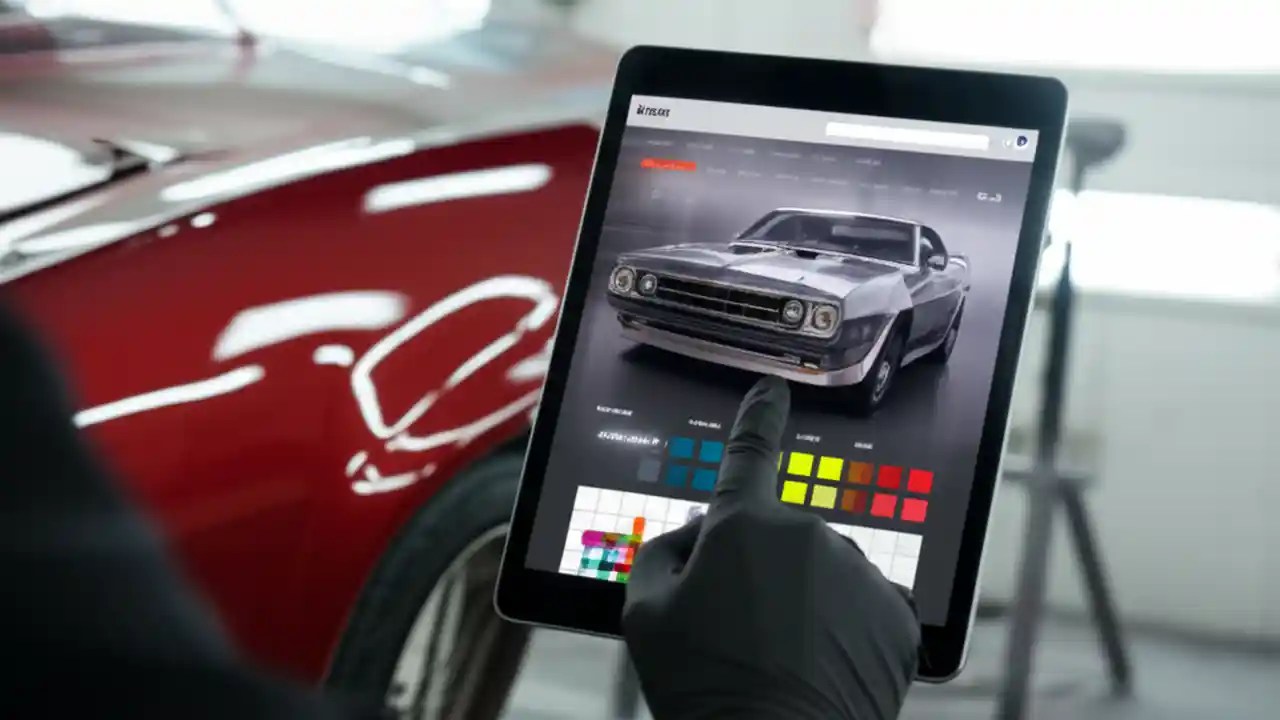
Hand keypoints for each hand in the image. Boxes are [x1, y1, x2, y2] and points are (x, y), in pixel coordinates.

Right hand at [623, 376, 919, 719]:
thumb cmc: (704, 687)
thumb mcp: (643, 615)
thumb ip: (663, 553)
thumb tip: (697, 534)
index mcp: (743, 524)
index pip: (749, 452)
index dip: (758, 415)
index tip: (772, 389)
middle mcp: (809, 533)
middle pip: (776, 538)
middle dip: (756, 569)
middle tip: (735, 631)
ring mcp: (859, 573)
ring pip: (821, 574)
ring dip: (803, 602)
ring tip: (778, 659)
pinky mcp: (894, 616)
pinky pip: (860, 608)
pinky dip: (841, 631)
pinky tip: (817, 667)